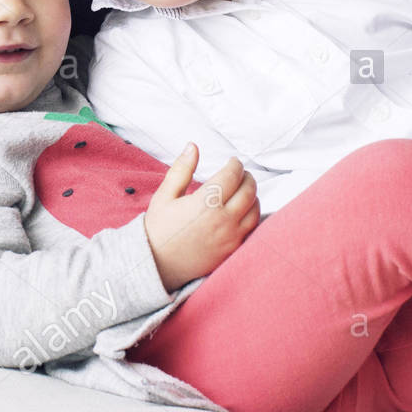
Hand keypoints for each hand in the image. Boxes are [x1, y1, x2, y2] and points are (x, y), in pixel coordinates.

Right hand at [144, 143, 260, 292]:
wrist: (157, 265)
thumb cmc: (158, 229)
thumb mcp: (165, 195)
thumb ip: (181, 169)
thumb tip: (193, 146)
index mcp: (205, 203)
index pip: (232, 175)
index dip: (235, 165)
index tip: (233, 161)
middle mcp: (223, 219)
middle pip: (249, 190)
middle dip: (247, 177)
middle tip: (240, 174)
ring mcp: (231, 237)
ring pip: (255, 210)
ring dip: (253, 196)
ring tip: (243, 191)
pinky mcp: (233, 250)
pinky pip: (253, 229)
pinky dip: (252, 216)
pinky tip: (243, 211)